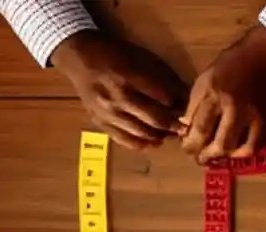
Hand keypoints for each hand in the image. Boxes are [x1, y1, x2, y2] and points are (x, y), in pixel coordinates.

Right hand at [51, 31, 187, 150]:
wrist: (79, 57)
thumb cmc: (113, 54)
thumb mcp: (139, 57)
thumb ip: (161, 77)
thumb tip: (183, 96)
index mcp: (127, 76)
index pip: (161, 97)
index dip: (178, 105)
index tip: (187, 109)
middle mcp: (116, 98)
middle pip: (154, 119)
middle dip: (174, 125)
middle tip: (184, 127)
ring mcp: (106, 113)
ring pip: (141, 133)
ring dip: (161, 136)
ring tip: (171, 134)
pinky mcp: (99, 122)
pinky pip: (124, 140)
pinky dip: (142, 144)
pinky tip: (154, 142)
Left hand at [181, 27, 265, 164]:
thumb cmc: (235, 62)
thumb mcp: (208, 76)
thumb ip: (197, 102)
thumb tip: (187, 127)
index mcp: (212, 92)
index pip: (196, 126)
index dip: (189, 143)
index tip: (187, 147)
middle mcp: (230, 105)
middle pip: (213, 141)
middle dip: (202, 154)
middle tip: (198, 158)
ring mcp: (251, 115)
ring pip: (232, 147)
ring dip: (221, 157)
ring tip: (216, 158)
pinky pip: (254, 146)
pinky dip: (243, 153)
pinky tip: (237, 153)